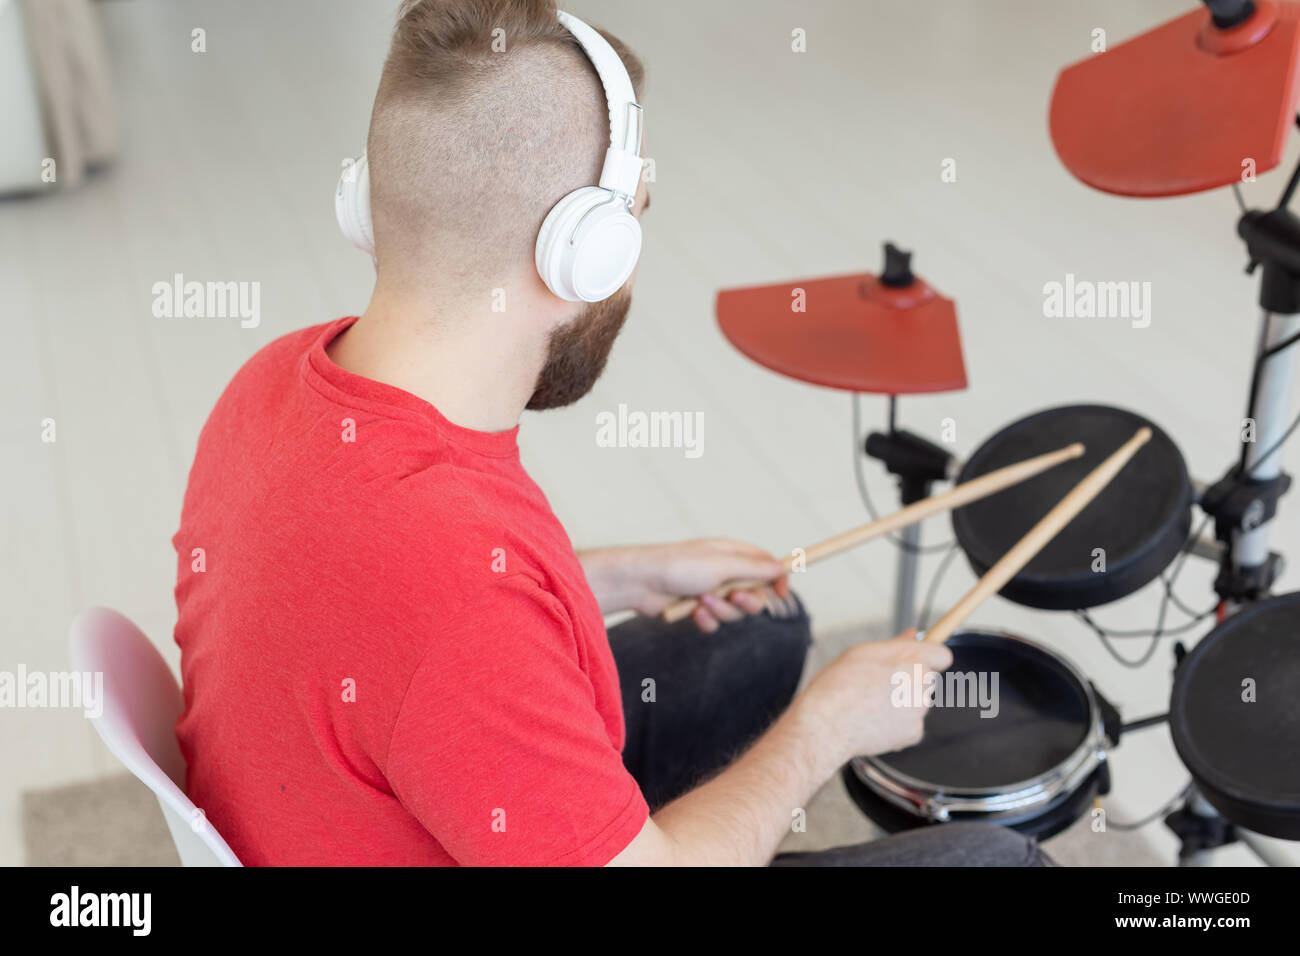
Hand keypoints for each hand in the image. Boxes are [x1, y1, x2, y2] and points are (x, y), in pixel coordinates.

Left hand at [581, 539, 792, 631]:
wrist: (640, 582)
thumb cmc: (678, 565)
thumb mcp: (722, 564)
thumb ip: (754, 568)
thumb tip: (781, 567)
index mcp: (732, 553)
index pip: (766, 564)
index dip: (777, 578)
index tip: (781, 593)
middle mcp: (724, 571)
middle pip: (755, 594)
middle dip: (745, 601)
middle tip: (734, 596)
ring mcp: (711, 590)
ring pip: (735, 612)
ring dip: (721, 610)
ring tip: (701, 602)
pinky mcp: (697, 608)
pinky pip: (715, 621)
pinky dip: (706, 619)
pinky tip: (693, 612)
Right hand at [794, 629, 952, 766]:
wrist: (827, 724)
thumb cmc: (838, 686)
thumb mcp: (862, 653)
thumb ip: (894, 645)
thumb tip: (912, 636)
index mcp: (909, 656)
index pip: (941, 655)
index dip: (929, 657)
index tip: (918, 661)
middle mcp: (920, 682)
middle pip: (927, 679)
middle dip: (911, 680)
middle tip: (881, 684)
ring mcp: (919, 709)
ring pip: (917, 703)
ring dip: (902, 703)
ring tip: (871, 705)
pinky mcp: (914, 732)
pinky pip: (911, 726)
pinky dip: (898, 726)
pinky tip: (875, 722)